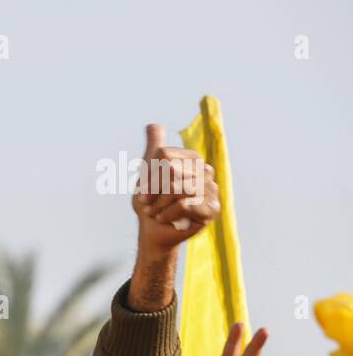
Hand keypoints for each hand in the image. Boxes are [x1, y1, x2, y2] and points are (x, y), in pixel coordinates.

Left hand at [133, 123, 220, 252]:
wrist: (154, 231)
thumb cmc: (151, 201)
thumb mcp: (147, 172)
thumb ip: (153, 148)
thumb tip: (153, 124)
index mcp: (191, 159)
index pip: (163, 156)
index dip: (149, 175)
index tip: (143, 192)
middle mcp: (205, 170)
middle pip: (171, 170)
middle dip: (153, 191)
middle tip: (148, 204)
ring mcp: (211, 189)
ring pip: (178, 187)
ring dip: (159, 203)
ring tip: (155, 212)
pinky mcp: (212, 208)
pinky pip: (185, 203)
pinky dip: (167, 212)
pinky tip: (164, 218)